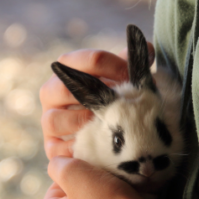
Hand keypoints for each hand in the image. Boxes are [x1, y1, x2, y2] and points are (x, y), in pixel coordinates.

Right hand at [39, 44, 154, 158]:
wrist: (109, 132)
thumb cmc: (114, 99)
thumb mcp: (123, 79)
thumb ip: (131, 64)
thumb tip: (148, 48)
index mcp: (67, 70)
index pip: (79, 60)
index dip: (108, 65)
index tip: (131, 74)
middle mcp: (52, 93)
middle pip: (62, 89)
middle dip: (94, 96)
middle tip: (121, 103)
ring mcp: (50, 120)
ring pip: (54, 121)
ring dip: (81, 125)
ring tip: (106, 126)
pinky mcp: (52, 147)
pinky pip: (57, 150)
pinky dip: (76, 150)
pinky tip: (97, 148)